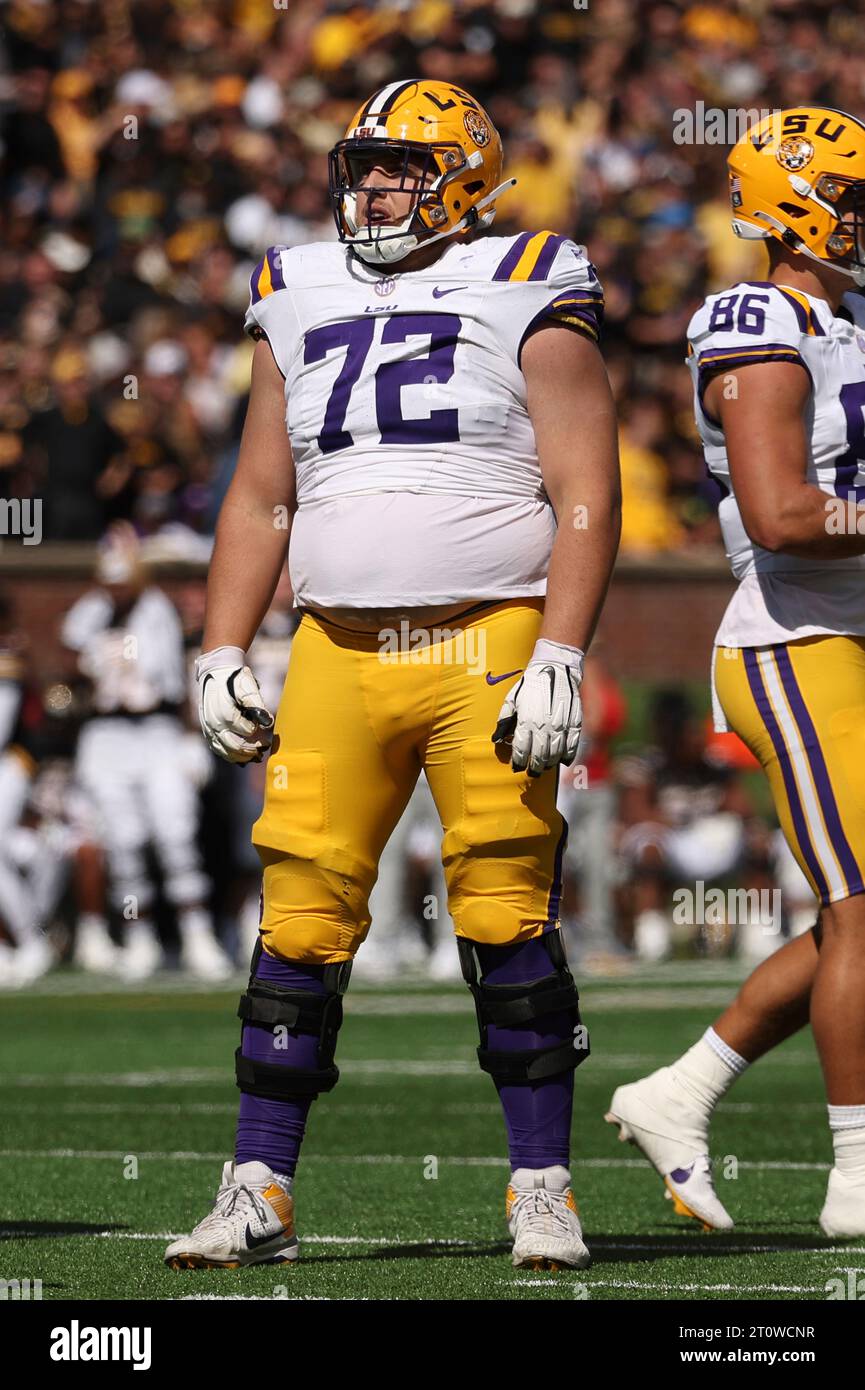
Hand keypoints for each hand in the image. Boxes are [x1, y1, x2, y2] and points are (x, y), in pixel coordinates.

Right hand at [196, 646, 273, 764]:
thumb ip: (258, 706)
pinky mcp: (206, 729)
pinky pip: (216, 747)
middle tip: (263, 750)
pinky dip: (228, 754)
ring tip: (254, 757)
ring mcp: (209, 727)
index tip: (268, 736)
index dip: (259, 734)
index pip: (247, 732)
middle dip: (251, 750)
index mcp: (226, 714)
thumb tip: (268, 722)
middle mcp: (215, 723)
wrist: (215, 671)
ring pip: (224, 750)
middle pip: (235, 746)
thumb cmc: (234, 678)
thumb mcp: (248, 687)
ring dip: (240, 756)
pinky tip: (239, 757)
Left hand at [492, 639, 583, 776]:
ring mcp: (561, 726)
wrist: (556, 667)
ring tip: (544, 767)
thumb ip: (504, 720)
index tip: (517, 767)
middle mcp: (544, 726)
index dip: (518, 762)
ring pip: (555, 754)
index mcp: (526, 721)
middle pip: (539, 757)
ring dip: (549, 764)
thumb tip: (496, 739)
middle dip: (534, 768)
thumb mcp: (512, 699)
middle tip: (532, 773)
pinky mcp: (574, 723)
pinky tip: (562, 761)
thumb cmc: (531, 684)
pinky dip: (567, 756)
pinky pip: (572, 746)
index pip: (521, 750)